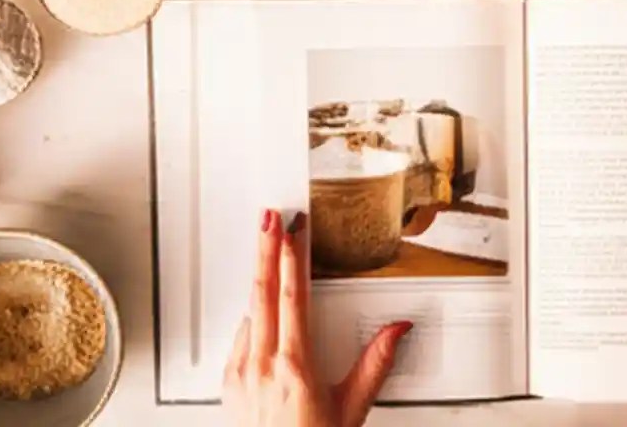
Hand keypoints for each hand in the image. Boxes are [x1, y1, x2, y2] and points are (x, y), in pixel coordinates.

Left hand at [224, 209, 412, 426]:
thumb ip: (376, 364)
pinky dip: (251, 317)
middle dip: (264, 251)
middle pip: (261, 293)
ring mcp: (240, 374)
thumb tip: (397, 330)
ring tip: (264, 251)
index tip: (292, 232)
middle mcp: (260, 365)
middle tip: (267, 219)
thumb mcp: (352, 408)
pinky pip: (240, 338)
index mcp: (294, 366)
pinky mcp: (229, 385)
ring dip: (257, 280)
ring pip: (248, 313)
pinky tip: (257, 310)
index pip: (291, 297)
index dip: (290, 259)